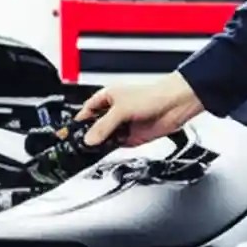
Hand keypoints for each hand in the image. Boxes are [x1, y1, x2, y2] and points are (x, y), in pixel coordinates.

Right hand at [75, 71, 204, 147]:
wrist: (176, 104)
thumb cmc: (153, 95)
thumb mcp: (121, 109)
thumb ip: (104, 126)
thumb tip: (89, 139)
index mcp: (108, 98)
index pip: (87, 111)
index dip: (79, 121)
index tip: (70, 132)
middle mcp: (114, 111)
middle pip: (95, 127)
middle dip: (89, 135)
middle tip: (80, 145)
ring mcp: (123, 124)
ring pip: (106, 137)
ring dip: (101, 143)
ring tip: (92, 150)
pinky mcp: (133, 136)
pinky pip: (118, 145)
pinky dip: (113, 148)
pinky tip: (107, 151)